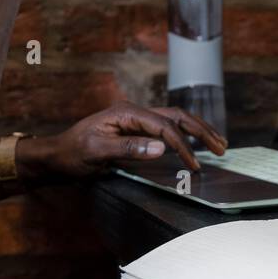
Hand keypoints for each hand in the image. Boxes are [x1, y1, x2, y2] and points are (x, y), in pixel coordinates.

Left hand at [33, 102, 226, 178]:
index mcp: (127, 112)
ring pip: (174, 120)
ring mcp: (135, 119)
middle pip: (176, 116)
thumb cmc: (72, 154)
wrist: (56, 156)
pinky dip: (184, 135)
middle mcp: (134, 111)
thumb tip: (163, 147)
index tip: (195, 166)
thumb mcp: (97, 153)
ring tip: (217, 144)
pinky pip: (165, 128)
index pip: (164, 126)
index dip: (183, 146)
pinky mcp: (135, 129)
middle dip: (201, 131)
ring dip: (197, 131)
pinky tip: (194, 143)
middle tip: (221, 148)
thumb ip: (130, 148)